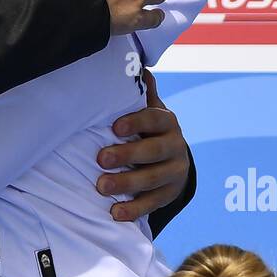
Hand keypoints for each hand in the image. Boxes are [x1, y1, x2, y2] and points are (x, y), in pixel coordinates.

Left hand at [97, 71, 190, 221]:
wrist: (173, 159)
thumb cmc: (148, 129)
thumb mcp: (147, 110)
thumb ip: (141, 93)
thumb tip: (137, 63)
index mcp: (167, 122)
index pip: (155, 119)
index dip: (136, 122)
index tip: (115, 127)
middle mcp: (176, 146)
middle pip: (154, 151)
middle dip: (127, 155)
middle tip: (101, 159)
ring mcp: (175, 172)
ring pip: (154, 179)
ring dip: (127, 184)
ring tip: (101, 187)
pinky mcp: (170, 194)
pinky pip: (153, 203)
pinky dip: (134, 209)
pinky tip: (115, 213)